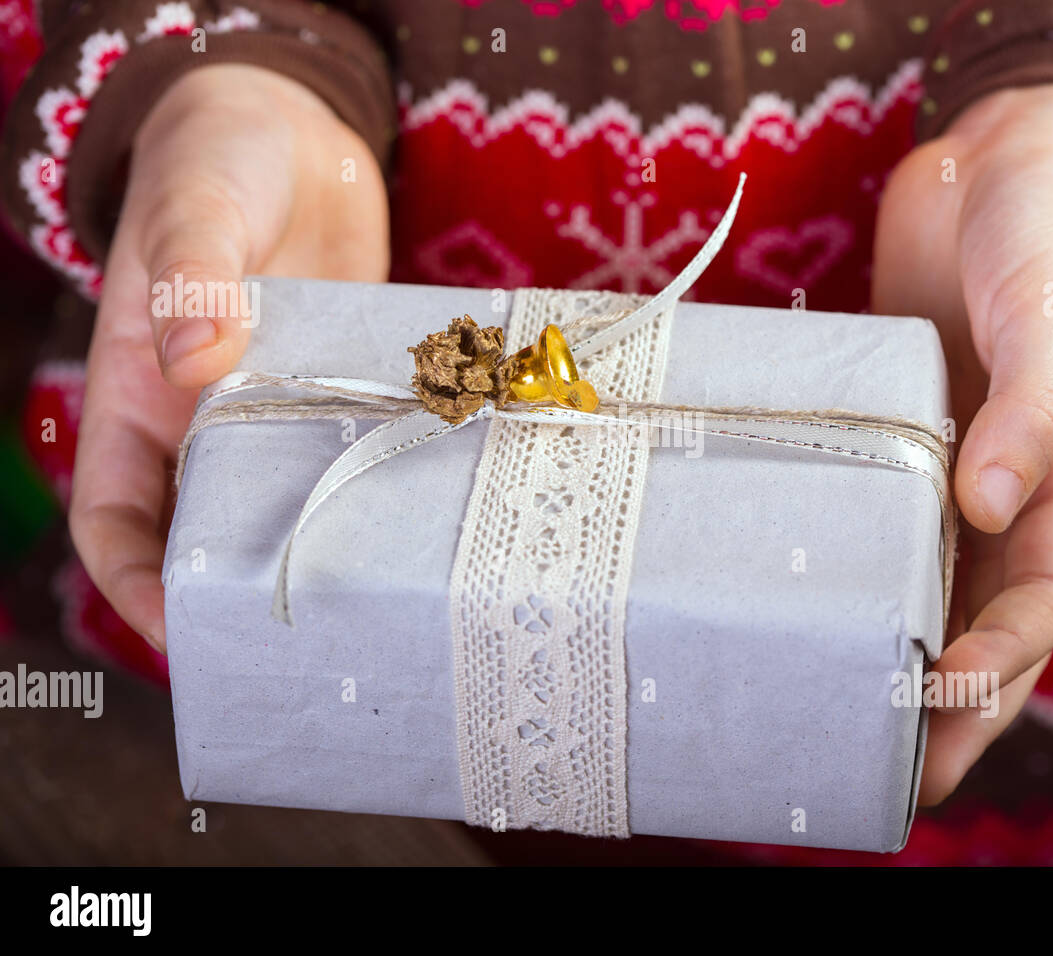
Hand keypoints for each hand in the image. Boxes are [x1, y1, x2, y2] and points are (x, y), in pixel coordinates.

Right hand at [71, 64, 387, 651]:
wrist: (294, 129)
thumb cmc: (219, 158)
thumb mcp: (197, 204)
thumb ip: (194, 270)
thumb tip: (198, 355)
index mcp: (140, 396)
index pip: (116, 518)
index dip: (136, 584)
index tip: (182, 632)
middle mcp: (210, 420)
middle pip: (214, 532)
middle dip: (245, 589)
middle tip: (306, 640)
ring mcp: (286, 408)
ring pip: (297, 502)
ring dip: (330, 545)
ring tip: (383, 595)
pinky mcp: (351, 388)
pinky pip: (365, 448)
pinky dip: (390, 481)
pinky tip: (436, 507)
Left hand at [872, 84, 1052, 802]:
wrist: (994, 162)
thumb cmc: (1046, 229)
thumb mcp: (1051, 312)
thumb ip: (1031, 408)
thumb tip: (991, 508)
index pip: (1045, 593)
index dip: (1003, 653)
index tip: (943, 691)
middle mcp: (1007, 490)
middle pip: (984, 619)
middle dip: (951, 701)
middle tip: (895, 770)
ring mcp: (944, 468)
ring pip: (922, 586)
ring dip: (891, 656)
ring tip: (837, 716)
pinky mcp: (888, 438)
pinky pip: (869, 521)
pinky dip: (844, 572)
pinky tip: (798, 607)